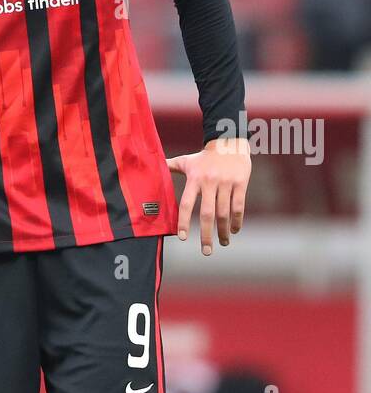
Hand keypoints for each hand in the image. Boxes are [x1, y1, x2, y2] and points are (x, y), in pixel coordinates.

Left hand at [167, 137, 251, 255]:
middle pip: (207, 213)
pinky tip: (234, 230)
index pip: (186, 204)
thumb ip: (170, 167)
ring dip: (223, 231)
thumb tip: (150, 169)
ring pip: (224, 212)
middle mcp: (210, 182)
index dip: (183, 221)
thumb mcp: (186, 160)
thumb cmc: (204, 156)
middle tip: (206, 252)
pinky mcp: (241, 183)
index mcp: (194, 179)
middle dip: (206, 235)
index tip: (182, 238)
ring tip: (222, 243)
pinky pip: (239, 206)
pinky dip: (237, 220)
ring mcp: (226, 183)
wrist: (229, 140)